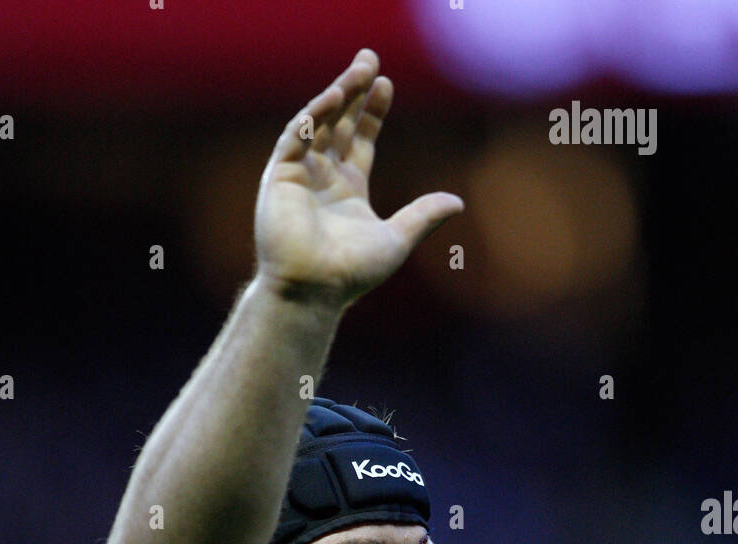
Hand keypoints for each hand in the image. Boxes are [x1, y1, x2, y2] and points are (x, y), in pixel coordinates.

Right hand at [254, 48, 462, 308]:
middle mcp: (323, 178)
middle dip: (354, 90)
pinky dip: (312, 116)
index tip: (387, 84)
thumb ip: (424, 216)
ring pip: (318, 123)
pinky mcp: (280, 178)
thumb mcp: (397, 239)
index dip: (373, 111)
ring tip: (358, 70)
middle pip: (340, 123)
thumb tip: (458, 202)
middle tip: (369, 58)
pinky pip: (295, 138)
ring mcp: (300, 176)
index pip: (361, 139)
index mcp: (348, 189)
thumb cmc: (350, 273)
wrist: (313, 291)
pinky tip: (333, 97)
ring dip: (337, 95)